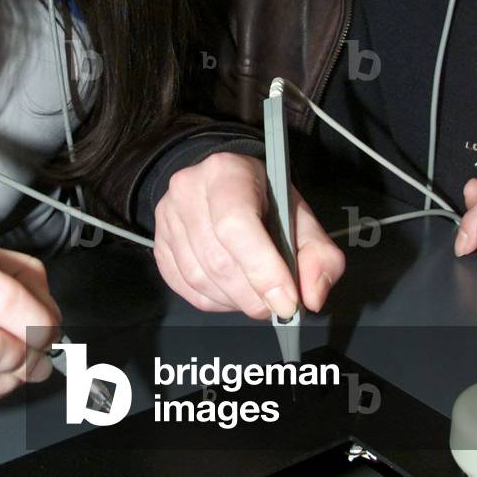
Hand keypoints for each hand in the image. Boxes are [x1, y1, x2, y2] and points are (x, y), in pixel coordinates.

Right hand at [153, 152, 344, 319]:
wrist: (224, 183)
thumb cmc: (263, 199)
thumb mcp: (299, 215)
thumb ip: (318, 254)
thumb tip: (312, 295)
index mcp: (226, 171)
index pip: (236, 225)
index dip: (262, 270)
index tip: (287, 302)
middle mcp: (188, 189)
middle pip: (218, 260)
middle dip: (254, 295)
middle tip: (277, 305)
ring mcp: (167, 216)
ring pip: (200, 279)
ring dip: (235, 301)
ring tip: (255, 294)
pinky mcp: (159, 242)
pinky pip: (185, 287)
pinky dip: (214, 301)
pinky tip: (232, 291)